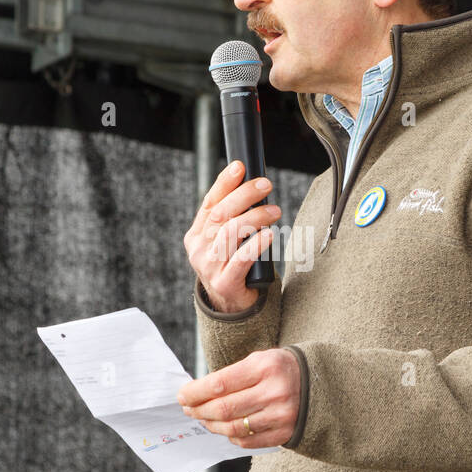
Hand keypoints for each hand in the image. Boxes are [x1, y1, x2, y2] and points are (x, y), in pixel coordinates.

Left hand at [176, 348, 301, 448]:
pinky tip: (225, 429)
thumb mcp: (260, 360)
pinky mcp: (285, 433)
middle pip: (224, 408)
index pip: (219, 383)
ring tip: (203, 420)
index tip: (183, 396)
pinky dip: (231, 437)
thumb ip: (231, 375)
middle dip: (199, 411)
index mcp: (265, 367)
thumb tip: (197, 393)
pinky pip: (248, 441)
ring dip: (212, 426)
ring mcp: (281, 415)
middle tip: (188, 410)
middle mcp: (275, 392)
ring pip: (233, 428)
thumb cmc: (281, 369)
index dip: (196, 393)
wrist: (321, 383)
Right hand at [183, 161, 280, 313]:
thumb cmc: (233, 265)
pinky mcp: (224, 283)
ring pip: (230, 234)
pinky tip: (269, 235)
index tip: (240, 167)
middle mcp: (199, 249)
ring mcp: (209, 267)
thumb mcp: (225, 240)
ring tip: (274, 211)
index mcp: (196, 235)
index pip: (209, 203)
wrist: (230, 304)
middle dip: (244, 196)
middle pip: (220, 215)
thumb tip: (253, 186)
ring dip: (254, 218)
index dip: (224, 183)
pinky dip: (256, 245)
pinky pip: (241, 260)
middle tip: (265, 186)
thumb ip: (231, 218)